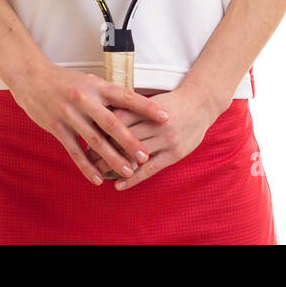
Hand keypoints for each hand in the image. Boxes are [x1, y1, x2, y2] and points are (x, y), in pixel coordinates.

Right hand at [7, 60, 171, 184]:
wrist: (31, 78)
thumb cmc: (65, 81)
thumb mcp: (89, 82)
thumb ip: (107, 96)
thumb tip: (132, 109)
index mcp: (96, 86)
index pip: (126, 97)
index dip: (147, 107)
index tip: (165, 117)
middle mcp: (85, 99)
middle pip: (112, 123)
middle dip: (131, 141)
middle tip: (146, 156)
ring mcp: (69, 114)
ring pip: (95, 141)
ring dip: (112, 158)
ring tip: (127, 171)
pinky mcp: (56, 127)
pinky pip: (74, 150)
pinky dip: (86, 166)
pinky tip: (97, 178)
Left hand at [86, 83, 222, 190]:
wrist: (201, 104)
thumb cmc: (170, 103)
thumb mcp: (149, 101)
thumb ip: (128, 108)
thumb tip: (100, 113)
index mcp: (146, 108)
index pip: (118, 118)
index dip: (100, 127)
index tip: (84, 135)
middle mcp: (155, 123)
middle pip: (123, 137)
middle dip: (103, 147)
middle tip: (86, 156)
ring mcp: (166, 139)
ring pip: (135, 154)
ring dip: (115, 164)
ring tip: (97, 171)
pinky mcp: (174, 153)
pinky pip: (150, 169)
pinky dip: (133, 178)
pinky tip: (119, 185)